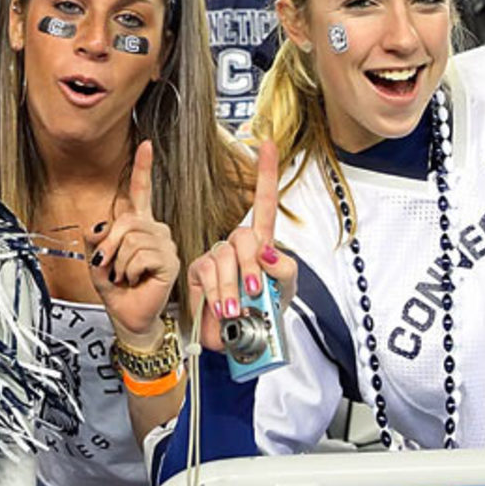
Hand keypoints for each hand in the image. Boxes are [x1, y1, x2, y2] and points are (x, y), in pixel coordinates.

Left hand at [89, 140, 179, 349]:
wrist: (128, 316)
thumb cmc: (117, 289)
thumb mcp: (97, 260)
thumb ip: (97, 238)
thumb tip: (100, 225)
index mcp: (139, 225)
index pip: (142, 191)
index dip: (143, 167)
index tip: (145, 145)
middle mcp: (155, 230)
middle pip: (127, 219)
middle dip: (109, 244)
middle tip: (106, 264)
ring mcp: (165, 245)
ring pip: (132, 238)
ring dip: (118, 262)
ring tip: (124, 275)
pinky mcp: (170, 261)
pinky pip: (141, 255)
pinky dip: (129, 270)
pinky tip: (136, 279)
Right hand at [186, 139, 296, 351]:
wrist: (243, 341)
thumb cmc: (266, 313)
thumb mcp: (285, 291)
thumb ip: (285, 271)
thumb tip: (268, 254)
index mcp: (261, 244)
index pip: (263, 203)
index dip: (265, 174)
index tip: (266, 144)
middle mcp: (236, 246)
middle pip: (242, 237)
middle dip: (250, 266)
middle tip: (255, 291)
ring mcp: (215, 257)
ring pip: (222, 260)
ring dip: (231, 288)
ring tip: (237, 311)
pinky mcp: (198, 273)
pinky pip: (206, 275)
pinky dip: (216, 295)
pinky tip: (222, 310)